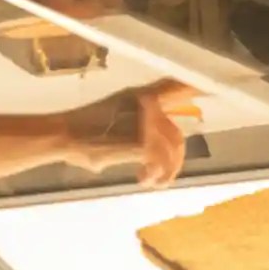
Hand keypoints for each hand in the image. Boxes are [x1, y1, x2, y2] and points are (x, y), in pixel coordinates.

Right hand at [0, 80, 194, 184]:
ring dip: (165, 171)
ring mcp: (144, 120)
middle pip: (175, 135)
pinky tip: (141, 179)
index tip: (206, 92)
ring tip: (151, 181)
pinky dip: (154, 175)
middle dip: (174, 161)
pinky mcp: (140, 139)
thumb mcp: (110, 128)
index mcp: (139, 97)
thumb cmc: (82, 135)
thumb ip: (133, 132)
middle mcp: (145, 104)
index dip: (192, 90)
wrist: (63, 135)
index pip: (174, 88)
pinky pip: (159, 159)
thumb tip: (145, 146)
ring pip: (171, 149)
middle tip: (161, 177)